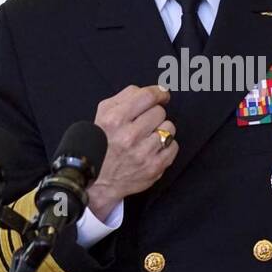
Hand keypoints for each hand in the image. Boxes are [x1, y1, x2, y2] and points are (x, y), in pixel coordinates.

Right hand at [87, 84, 178, 217]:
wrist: (98, 180)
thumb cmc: (101, 143)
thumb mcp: (103, 114)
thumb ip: (126, 97)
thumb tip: (152, 91)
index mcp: (115, 120)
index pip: (147, 96)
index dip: (159, 93)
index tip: (163, 95)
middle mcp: (129, 136)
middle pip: (159, 112)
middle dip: (154, 115)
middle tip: (144, 123)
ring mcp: (143, 153)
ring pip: (169, 128)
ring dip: (161, 130)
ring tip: (148, 137)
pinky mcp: (154, 168)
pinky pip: (174, 146)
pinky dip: (166, 146)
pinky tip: (153, 149)